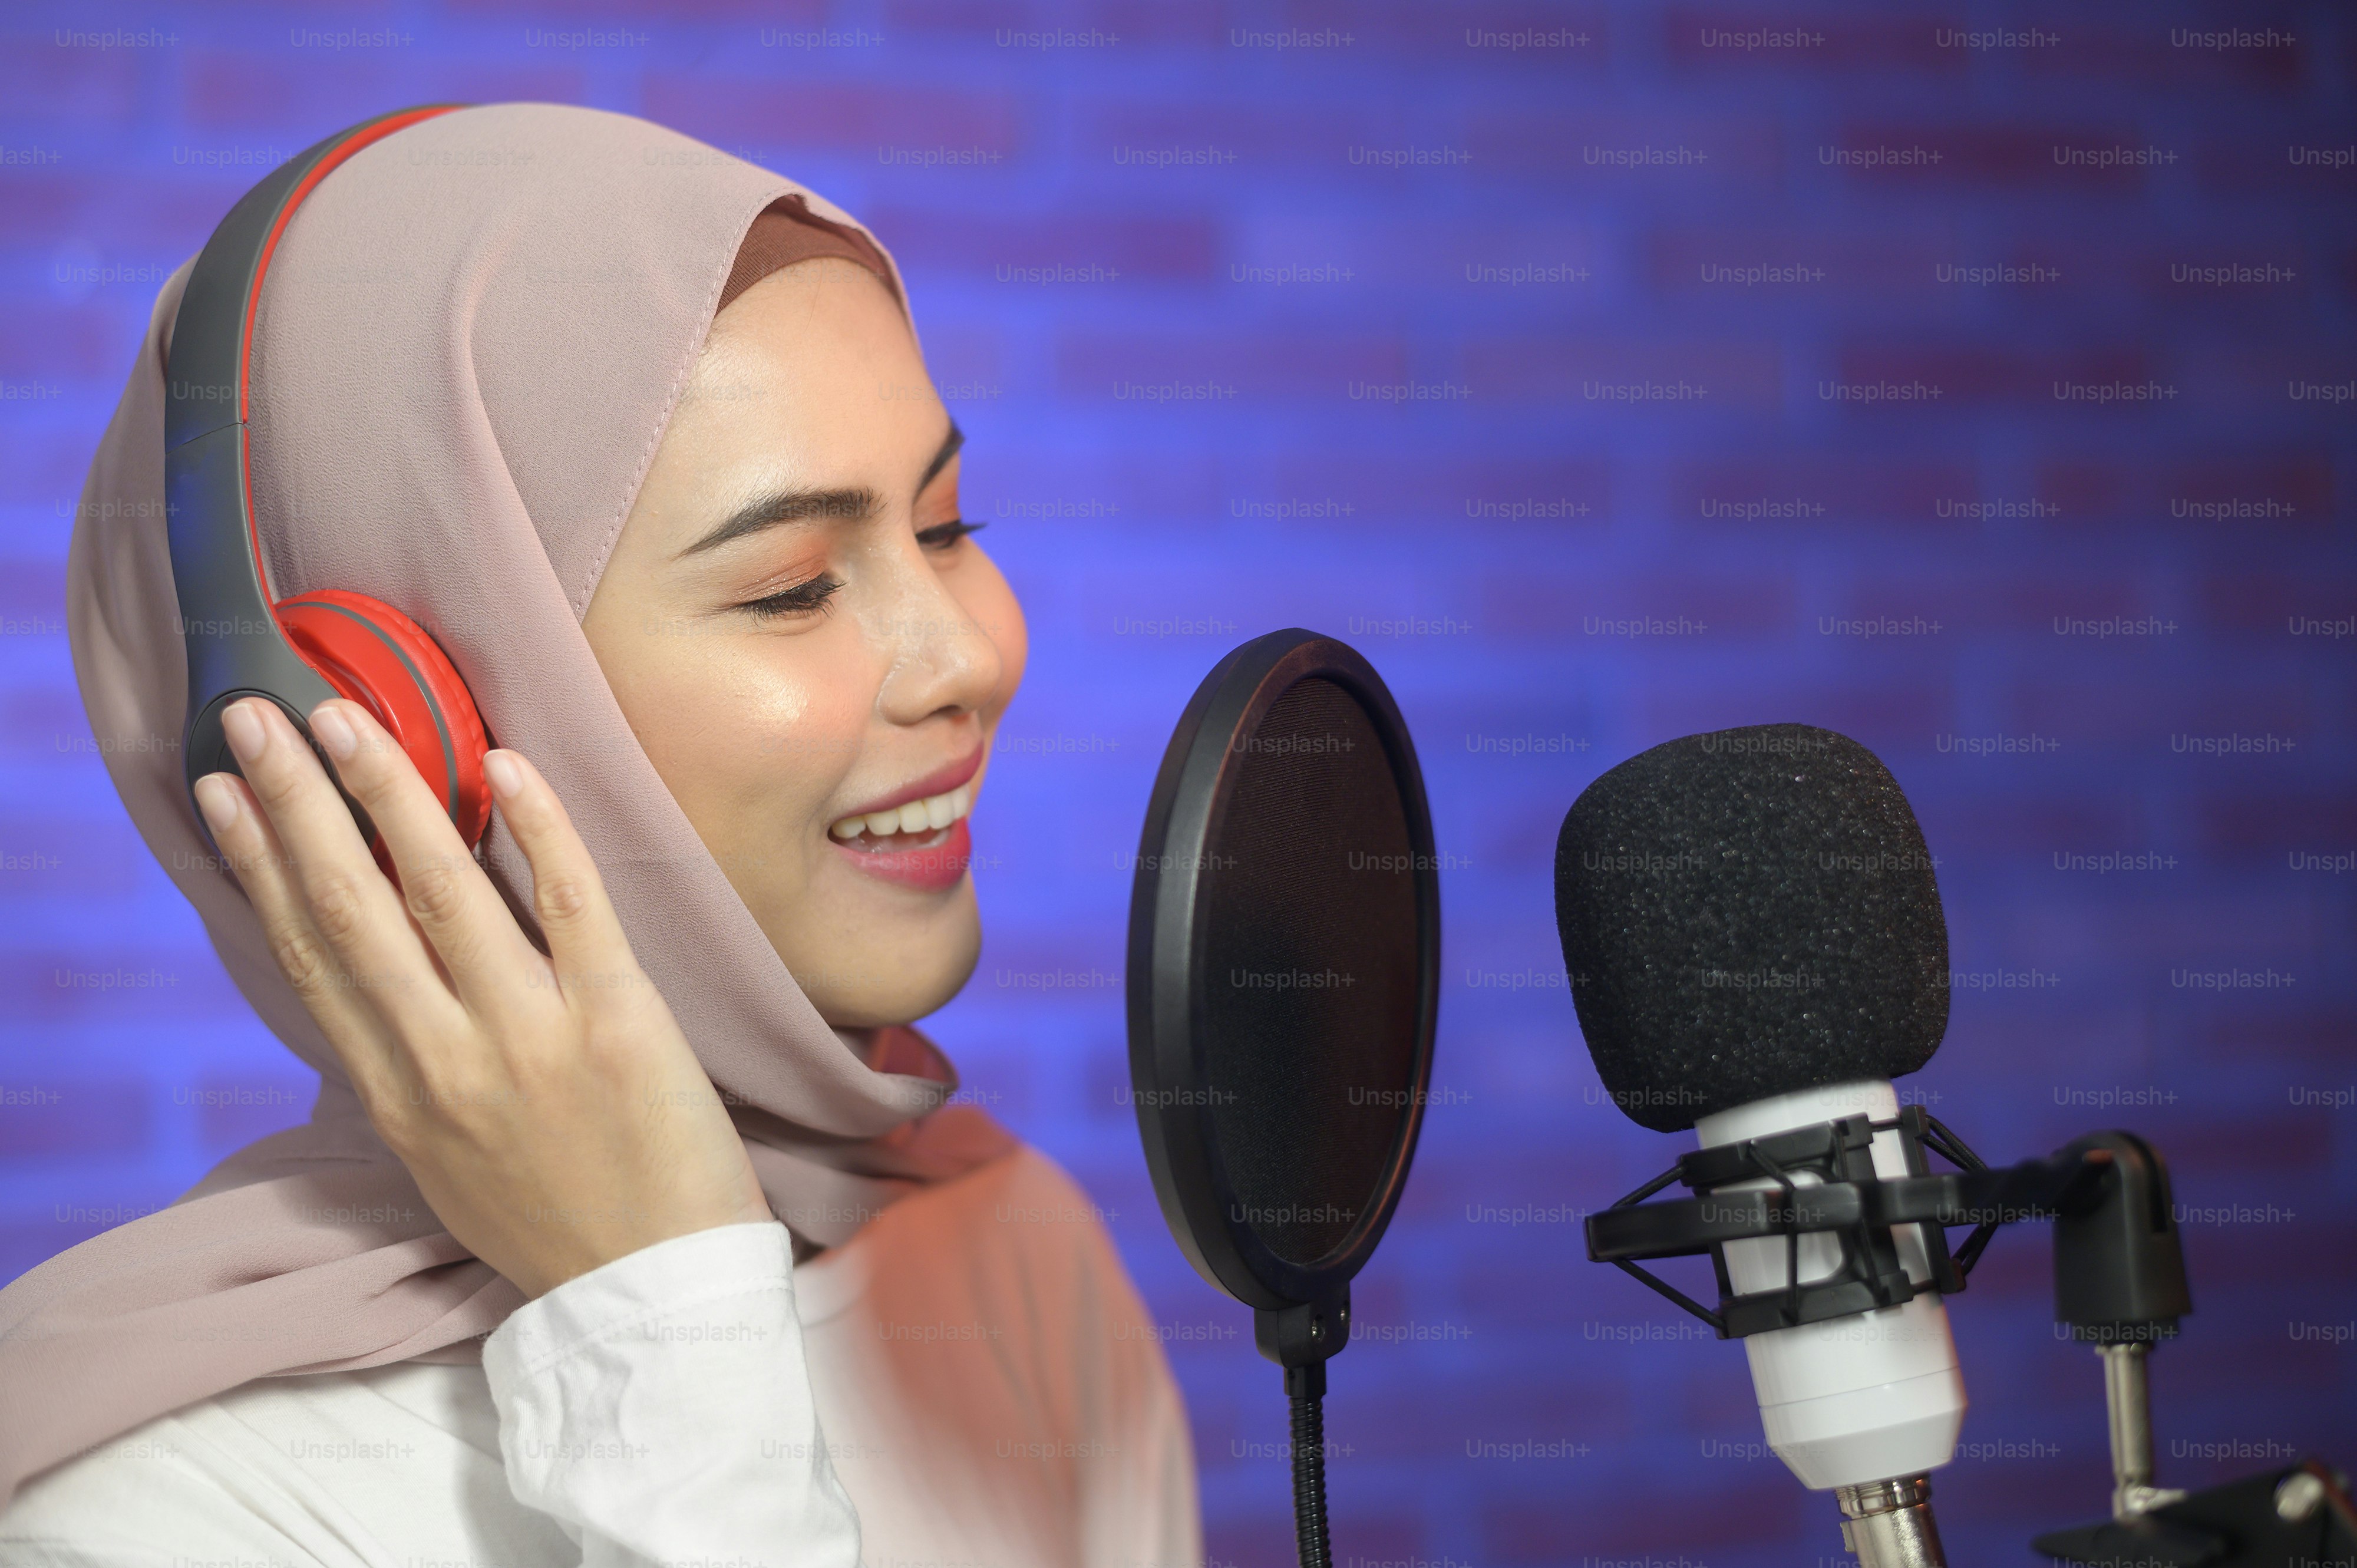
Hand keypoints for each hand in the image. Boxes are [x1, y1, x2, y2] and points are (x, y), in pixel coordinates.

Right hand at [192, 696, 773, 1298]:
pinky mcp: (621, 1023)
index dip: (260, 867)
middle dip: (297, 805)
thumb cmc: (555, 1221)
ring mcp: (533, 1038)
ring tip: (347, 718)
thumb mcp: (444, 1159)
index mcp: (398, 1095)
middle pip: (353, 909)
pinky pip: (575, 906)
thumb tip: (372, 982)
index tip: (222, 792)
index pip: (311, 957)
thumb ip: (405, 1070)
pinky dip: (539, 831)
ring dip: (392, 794)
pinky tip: (502, 764)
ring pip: (446, 894)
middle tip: (258, 715)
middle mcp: (448, 1059)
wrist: (653, 1295)